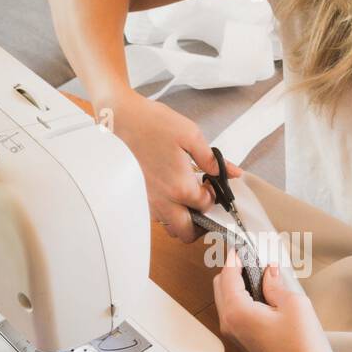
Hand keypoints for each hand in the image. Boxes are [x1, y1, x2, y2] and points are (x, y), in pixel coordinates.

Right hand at [112, 91, 242, 243]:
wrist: (119, 119)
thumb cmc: (152, 123)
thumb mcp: (190, 135)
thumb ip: (213, 159)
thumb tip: (232, 172)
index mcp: (179, 187)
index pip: (206, 207)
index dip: (213, 197)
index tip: (210, 185)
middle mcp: (162, 201)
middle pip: (187, 233)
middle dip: (200, 224)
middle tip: (203, 205)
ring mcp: (147, 203)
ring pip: (169, 228)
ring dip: (182, 220)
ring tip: (185, 198)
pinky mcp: (136, 199)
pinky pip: (155, 217)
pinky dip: (166, 212)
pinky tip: (168, 192)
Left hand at [212, 248, 340, 351]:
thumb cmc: (302, 345)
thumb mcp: (293, 304)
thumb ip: (275, 283)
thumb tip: (268, 271)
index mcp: (237, 312)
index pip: (228, 275)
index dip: (234, 257)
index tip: (240, 245)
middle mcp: (229, 324)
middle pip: (220, 286)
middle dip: (233, 270)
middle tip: (252, 258)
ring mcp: (233, 335)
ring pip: (225, 300)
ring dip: (236, 285)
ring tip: (260, 275)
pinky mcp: (242, 342)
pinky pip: (233, 313)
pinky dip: (241, 299)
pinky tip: (261, 295)